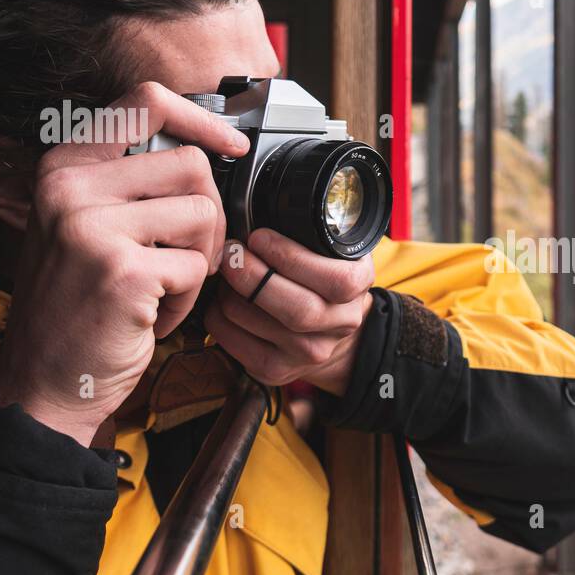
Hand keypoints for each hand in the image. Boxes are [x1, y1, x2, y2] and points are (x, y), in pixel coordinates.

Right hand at [0, 82, 250, 445]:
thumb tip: (206, 149)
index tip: (231, 146)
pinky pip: (198, 266)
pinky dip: (189, 298)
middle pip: (191, 163)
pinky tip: (154, 313)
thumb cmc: (76, 307)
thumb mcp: (83, 227)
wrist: (44, 382)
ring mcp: (90, 226)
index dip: (202, 120)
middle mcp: (69, 187)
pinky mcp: (122, 270)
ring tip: (164, 286)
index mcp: (62, 166)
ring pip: (203, 212)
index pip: (145, 103)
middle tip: (184, 255)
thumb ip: (127, 183)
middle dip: (208, 215)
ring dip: (200, 258)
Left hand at [204, 228, 374, 395]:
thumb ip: (310, 231)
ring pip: (251, 319)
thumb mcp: (333, 249)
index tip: (259, 237)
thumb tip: (258, 204)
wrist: (335, 335)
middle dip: (250, 275)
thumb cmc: (323, 279)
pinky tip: (225, 298)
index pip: (334, 280)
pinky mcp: (275, 370)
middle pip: (294, 308)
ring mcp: (308, 353)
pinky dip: (216, 313)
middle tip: (230, 252)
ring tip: (228, 272)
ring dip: (228, 290)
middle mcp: (339, 325)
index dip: (289, 256)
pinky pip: (230, 337)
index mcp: (357, 287)